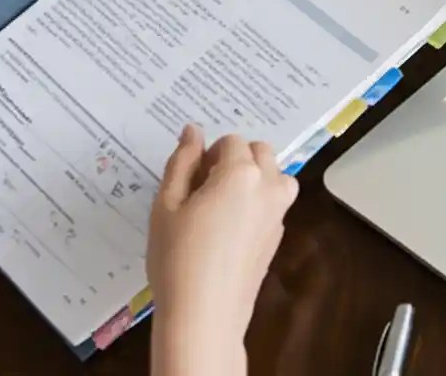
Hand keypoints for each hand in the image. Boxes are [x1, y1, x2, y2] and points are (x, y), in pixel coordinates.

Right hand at [147, 126, 298, 375]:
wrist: (204, 314)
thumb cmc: (177, 257)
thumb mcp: (166, 204)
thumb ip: (182, 161)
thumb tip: (192, 131)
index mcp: (242, 173)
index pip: (231, 141)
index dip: (208, 154)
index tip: (190, 179)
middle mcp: (270, 187)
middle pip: (260, 152)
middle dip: (235, 160)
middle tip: (202, 188)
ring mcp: (279, 213)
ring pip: (275, 176)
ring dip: (253, 178)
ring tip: (219, 205)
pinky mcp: (279, 236)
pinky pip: (273, 203)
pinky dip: (256, 202)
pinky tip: (228, 230)